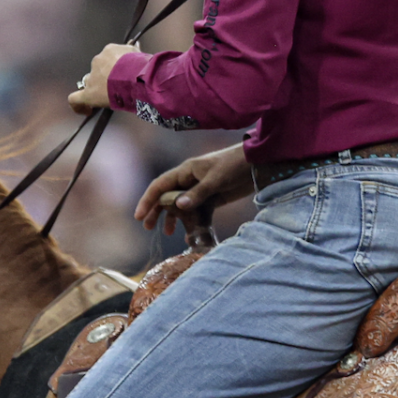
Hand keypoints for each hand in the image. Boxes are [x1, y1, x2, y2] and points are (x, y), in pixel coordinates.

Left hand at [67, 43, 136, 114]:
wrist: (136, 76)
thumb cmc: (140, 65)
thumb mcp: (138, 54)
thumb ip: (133, 52)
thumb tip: (135, 45)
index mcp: (109, 51)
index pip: (107, 59)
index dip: (111, 67)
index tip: (118, 72)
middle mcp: (98, 62)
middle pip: (97, 71)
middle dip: (104, 78)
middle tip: (116, 86)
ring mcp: (92, 78)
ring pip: (90, 83)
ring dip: (96, 89)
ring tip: (107, 98)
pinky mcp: (89, 94)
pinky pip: (76, 99)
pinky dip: (79, 106)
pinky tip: (86, 110)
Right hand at [134, 145, 249, 233]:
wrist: (258, 163)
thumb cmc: (234, 165)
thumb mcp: (215, 179)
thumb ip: (197, 193)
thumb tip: (178, 206)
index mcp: (185, 171)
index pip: (160, 185)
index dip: (148, 200)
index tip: (139, 216)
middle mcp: (189, 180)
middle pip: (167, 196)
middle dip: (156, 211)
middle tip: (148, 228)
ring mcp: (201, 189)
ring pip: (181, 205)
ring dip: (173, 218)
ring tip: (167, 233)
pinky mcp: (212, 198)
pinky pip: (197, 211)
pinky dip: (193, 222)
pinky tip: (190, 234)